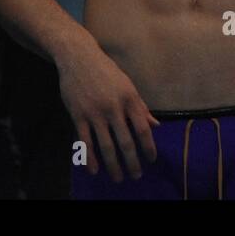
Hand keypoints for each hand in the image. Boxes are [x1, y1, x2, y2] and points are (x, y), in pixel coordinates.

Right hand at [57, 43, 158, 182]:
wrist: (79, 57)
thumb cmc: (106, 71)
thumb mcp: (128, 85)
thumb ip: (141, 107)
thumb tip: (156, 125)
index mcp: (130, 99)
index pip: (143, 129)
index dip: (148, 147)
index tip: (151, 160)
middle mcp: (114, 107)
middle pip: (126, 142)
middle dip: (132, 163)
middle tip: (136, 176)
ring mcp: (95, 113)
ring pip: (106, 146)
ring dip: (113, 165)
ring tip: (118, 178)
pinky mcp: (78, 115)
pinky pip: (85, 141)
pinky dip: (90, 158)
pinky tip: (94, 170)